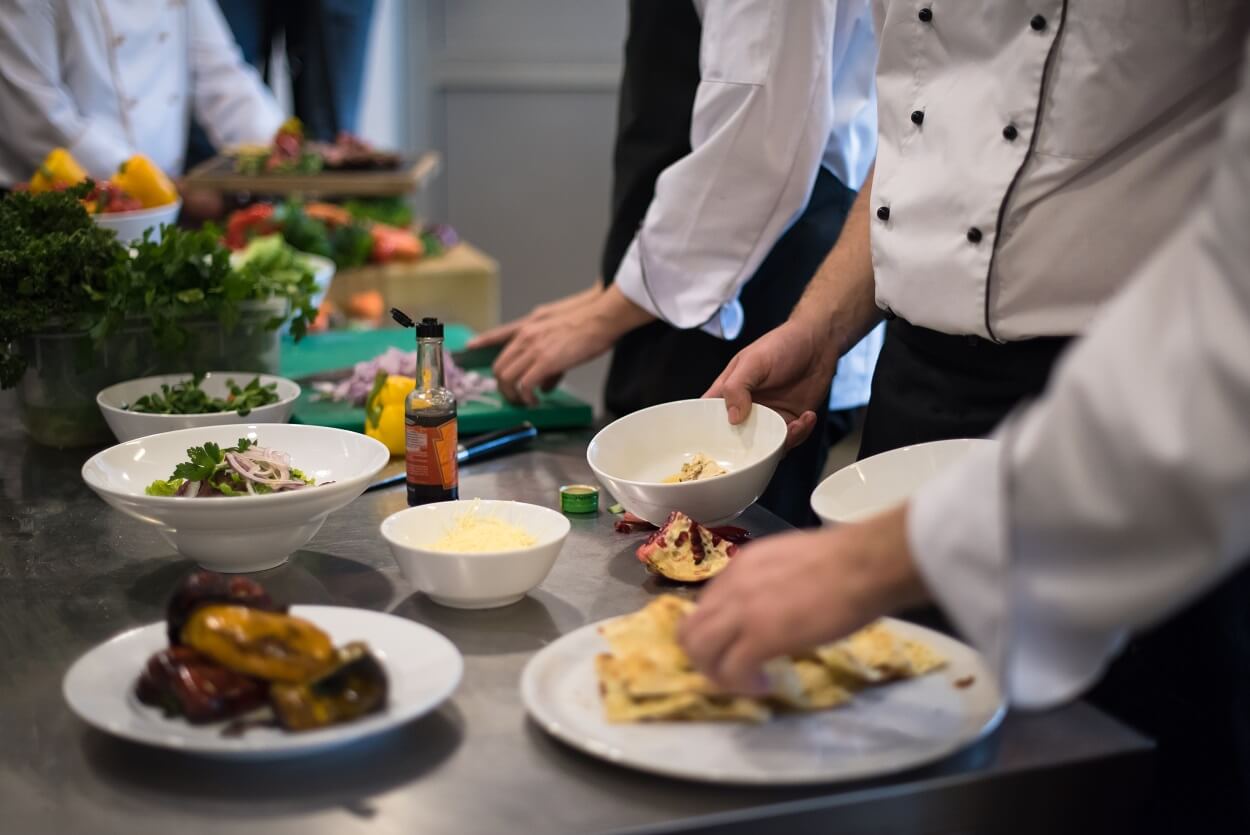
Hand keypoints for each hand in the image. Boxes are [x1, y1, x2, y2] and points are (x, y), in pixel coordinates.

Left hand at [491, 285, 652, 404]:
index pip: (499, 334)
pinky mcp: (545, 361)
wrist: (602, 316)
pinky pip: (525, 385)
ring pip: (506, 377)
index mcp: (529, 325)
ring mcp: (533, 348)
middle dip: (503, 386)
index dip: (483, 342)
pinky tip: (535, 401)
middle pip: (499, 365)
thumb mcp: (562, 333)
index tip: (470, 347)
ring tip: (524, 403)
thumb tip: (544, 385)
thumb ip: (549, 359)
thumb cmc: (589, 322)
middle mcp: (526, 336)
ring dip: (513, 395)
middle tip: (514, 397)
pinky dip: (527, 397)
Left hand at [679, 506, 927, 693]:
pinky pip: (730, 671)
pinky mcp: (760, 638)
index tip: (737, 646)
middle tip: (732, 671)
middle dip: (705, 658)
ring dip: (716, 673)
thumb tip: (776, 605)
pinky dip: (741, 685)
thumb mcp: (790, 561)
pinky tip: (764, 685)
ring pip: (699, 651)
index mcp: (741, 567)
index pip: (706, 605)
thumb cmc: (845, 560)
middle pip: (690, 630)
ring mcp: (742, 612)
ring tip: (744, 681)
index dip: (716, 631)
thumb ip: (771, 581)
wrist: (863, 565)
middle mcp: (732, 587)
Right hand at [704, 317, 838, 448]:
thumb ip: (737, 387)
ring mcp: (768, 417)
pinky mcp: (790, 421)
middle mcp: (745, 409)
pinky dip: (800, 434)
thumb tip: (732, 418)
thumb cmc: (781, 344)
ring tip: (795, 424)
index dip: (706, 434)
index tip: (712, 449)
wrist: (818, 343)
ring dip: (780, 442)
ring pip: (765, 446)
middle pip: (735, 440)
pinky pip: (790, 439)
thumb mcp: (753, 361)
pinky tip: (807, 416)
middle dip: (747, 449)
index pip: (708, 417)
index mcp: (728, 392)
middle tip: (762, 446)